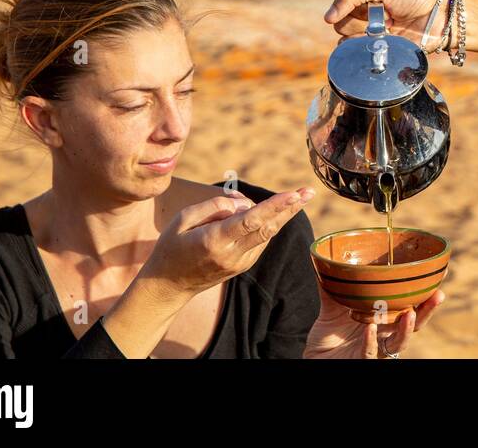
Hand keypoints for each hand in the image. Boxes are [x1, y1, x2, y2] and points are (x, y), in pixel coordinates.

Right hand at [141, 188, 315, 299]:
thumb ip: (214, 206)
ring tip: (296, 195)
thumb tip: (243, 202)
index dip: (275, 206)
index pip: (251, 220)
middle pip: (268, 228)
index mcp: (214, 240)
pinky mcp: (243, 266)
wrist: (167, 286)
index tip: (294, 194)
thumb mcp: (182, 219)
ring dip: (282, 214)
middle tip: (309, 191)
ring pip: (267, 234)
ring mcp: (239, 263)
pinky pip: (260, 241)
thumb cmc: (171, 247)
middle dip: (291, 208)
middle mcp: (231, 254)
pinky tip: (269, 213)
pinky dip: (267, 224)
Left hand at [303, 282, 445, 357]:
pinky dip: (371, 340)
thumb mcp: (332, 307)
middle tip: (439, 295)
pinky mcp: (362, 360)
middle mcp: (385, 334)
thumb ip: (333, 287)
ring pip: (399, 342)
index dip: (426, 295)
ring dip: (406, 328)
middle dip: (427, 310)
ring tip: (410, 313)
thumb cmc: (330, 335)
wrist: (315, 358)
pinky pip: (370, 352)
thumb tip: (327, 261)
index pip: (411, 306)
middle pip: (414, 324)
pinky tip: (371, 328)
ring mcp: (376, 349)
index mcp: (385, 319)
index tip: (441, 276)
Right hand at [323, 0, 447, 47]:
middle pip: (342, 27)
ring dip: (361, 39)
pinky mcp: (385, 53)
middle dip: (357, 24)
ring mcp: (376, 38)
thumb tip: (327, 19)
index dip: (344, 10)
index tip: (359, 9)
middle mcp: (368, 21)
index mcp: (365, 2)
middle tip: (379, 18)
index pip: (340, 9)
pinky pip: (366, 57)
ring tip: (383, 31)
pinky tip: (383, 43)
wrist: (441, 16)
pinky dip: (369, 51)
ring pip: (350, 44)